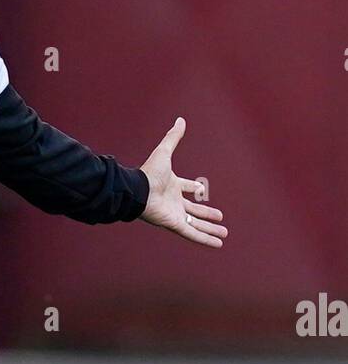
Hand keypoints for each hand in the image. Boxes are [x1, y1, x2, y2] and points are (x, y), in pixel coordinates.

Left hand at [139, 117, 226, 247]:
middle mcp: (174, 202)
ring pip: (196, 225)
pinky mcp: (174, 225)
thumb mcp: (164, 151)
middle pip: (195, 211)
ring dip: (210, 230)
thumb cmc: (149, 173)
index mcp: (172, 186)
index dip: (195, 189)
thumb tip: (180, 119)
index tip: (202, 191)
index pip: (187, 189)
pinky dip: (205, 239)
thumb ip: (173, 137)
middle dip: (208, 216)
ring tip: (224, 235)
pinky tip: (217, 244)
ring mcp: (175, 215)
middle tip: (221, 220)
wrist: (138, 190)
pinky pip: (193, 234)